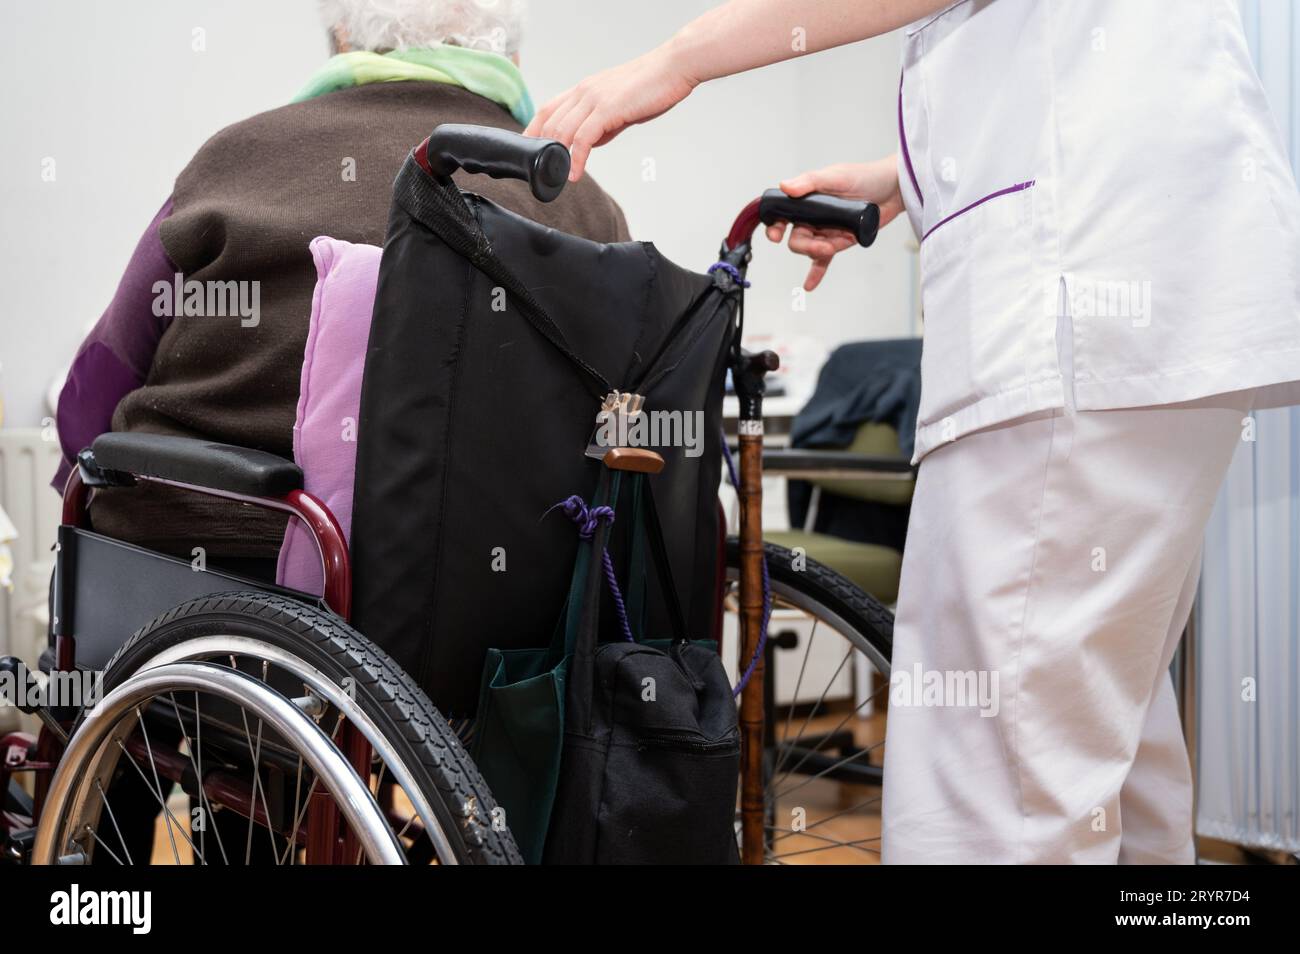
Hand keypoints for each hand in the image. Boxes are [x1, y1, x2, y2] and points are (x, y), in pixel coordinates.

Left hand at [525, 44, 697, 180]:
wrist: (674, 68)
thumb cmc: (652, 86)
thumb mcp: (620, 107)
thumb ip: (602, 124)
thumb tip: (592, 143)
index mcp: (585, 89)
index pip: (548, 108)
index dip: (534, 130)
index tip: (529, 150)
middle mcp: (584, 91)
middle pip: (549, 122)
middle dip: (541, 148)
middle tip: (542, 171)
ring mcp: (594, 99)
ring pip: (562, 130)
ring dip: (557, 156)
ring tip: (556, 176)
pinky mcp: (607, 109)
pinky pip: (583, 138)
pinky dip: (576, 158)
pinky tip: (576, 174)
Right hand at [766, 157, 903, 290]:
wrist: (894, 189)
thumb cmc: (866, 177)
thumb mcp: (837, 176)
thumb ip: (810, 182)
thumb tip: (785, 187)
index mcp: (808, 198)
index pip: (782, 213)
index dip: (775, 225)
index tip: (776, 234)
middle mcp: (813, 215)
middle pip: (796, 237)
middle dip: (805, 245)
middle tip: (822, 245)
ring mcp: (826, 230)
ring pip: (810, 249)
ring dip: (817, 252)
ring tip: (832, 247)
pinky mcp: (839, 242)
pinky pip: (823, 260)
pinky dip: (815, 273)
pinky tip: (808, 286)